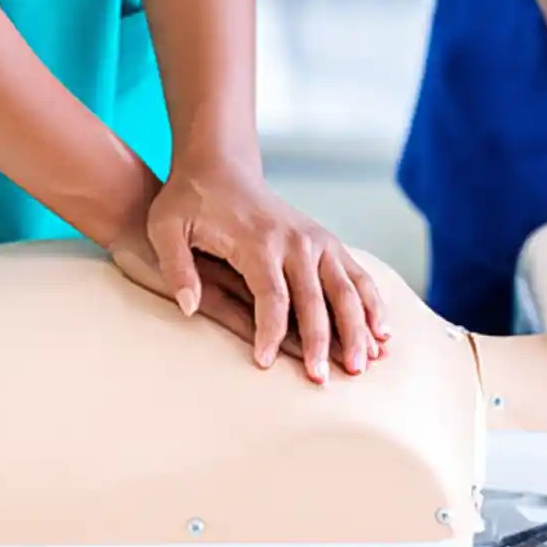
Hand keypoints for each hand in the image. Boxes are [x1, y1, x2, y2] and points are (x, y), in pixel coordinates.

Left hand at [146, 161, 389, 383]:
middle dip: (320, 341)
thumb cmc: (189, 201)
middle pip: (316, 298)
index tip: (264, 363)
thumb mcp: (165, 226)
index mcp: (258, 241)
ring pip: (347, 289)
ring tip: (362, 365)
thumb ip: (176, 267)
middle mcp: (295, 241)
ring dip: (357, 328)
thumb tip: (189, 307)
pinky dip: (373, 305)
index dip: (269, 331)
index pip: (271, 295)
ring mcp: (317, 240)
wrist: (221, 166)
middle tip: (321, 380)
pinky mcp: (327, 242)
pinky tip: (381, 334)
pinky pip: (359, 277)